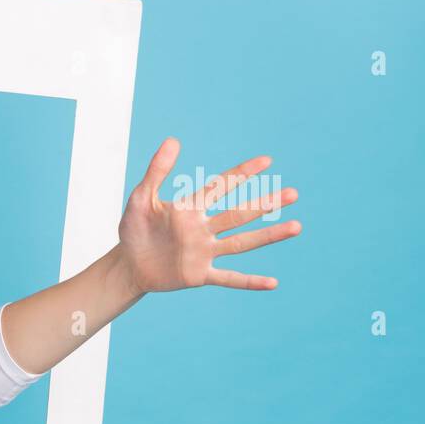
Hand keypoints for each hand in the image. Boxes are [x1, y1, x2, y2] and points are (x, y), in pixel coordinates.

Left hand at [117, 137, 301, 294]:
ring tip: (296, 226)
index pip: (220, 187)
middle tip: (293, 193)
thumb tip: (173, 140)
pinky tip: (272, 283)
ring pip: (241, 243)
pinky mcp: (199, 275)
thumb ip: (157, 171)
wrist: (128, 264)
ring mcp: (204, 252)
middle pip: (238, 215)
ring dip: (267, 235)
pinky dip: (249, 282)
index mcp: (190, 209)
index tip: (266, 160)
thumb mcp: (140, 199)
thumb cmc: (135, 229)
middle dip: (263, 204)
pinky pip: (228, 278)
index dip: (241, 174)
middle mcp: (203, 229)